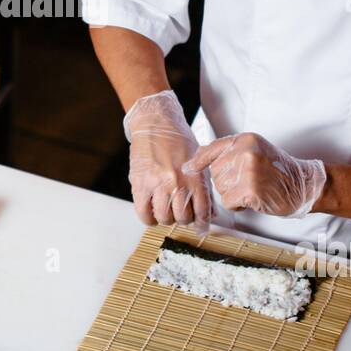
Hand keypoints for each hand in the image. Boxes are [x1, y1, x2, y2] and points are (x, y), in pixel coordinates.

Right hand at [124, 90, 212, 229]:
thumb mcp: (199, 162)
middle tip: (180, 212)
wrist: (156, 123)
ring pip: (164, 217)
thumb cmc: (178, 140)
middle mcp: (177, 182)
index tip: (199, 227)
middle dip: (183, 218)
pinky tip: (151, 212)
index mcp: (195, 177)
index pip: (202, 211)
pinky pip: (144, 213)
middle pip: (183, 217)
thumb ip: (205, 189)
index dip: (201, 223)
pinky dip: (149, 218)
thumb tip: (211, 214)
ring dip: (165, 217)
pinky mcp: (140, 184)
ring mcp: (157, 184)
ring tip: (165, 209)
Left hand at [183, 133, 325, 218]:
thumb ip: (229, 153)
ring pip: (221, 188)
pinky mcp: (250, 189)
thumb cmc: (278, 171)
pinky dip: (238, 205)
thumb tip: (196, 158)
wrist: (302, 186)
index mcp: (245, 139)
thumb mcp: (254, 152)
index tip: (187, 168)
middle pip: (215, 173)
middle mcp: (245, 151)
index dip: (198, 161)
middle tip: (248, 182)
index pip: (212, 149)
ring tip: (253, 189)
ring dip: (233, 194)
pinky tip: (254, 199)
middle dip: (226, 183)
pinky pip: (229, 202)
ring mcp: (248, 170)